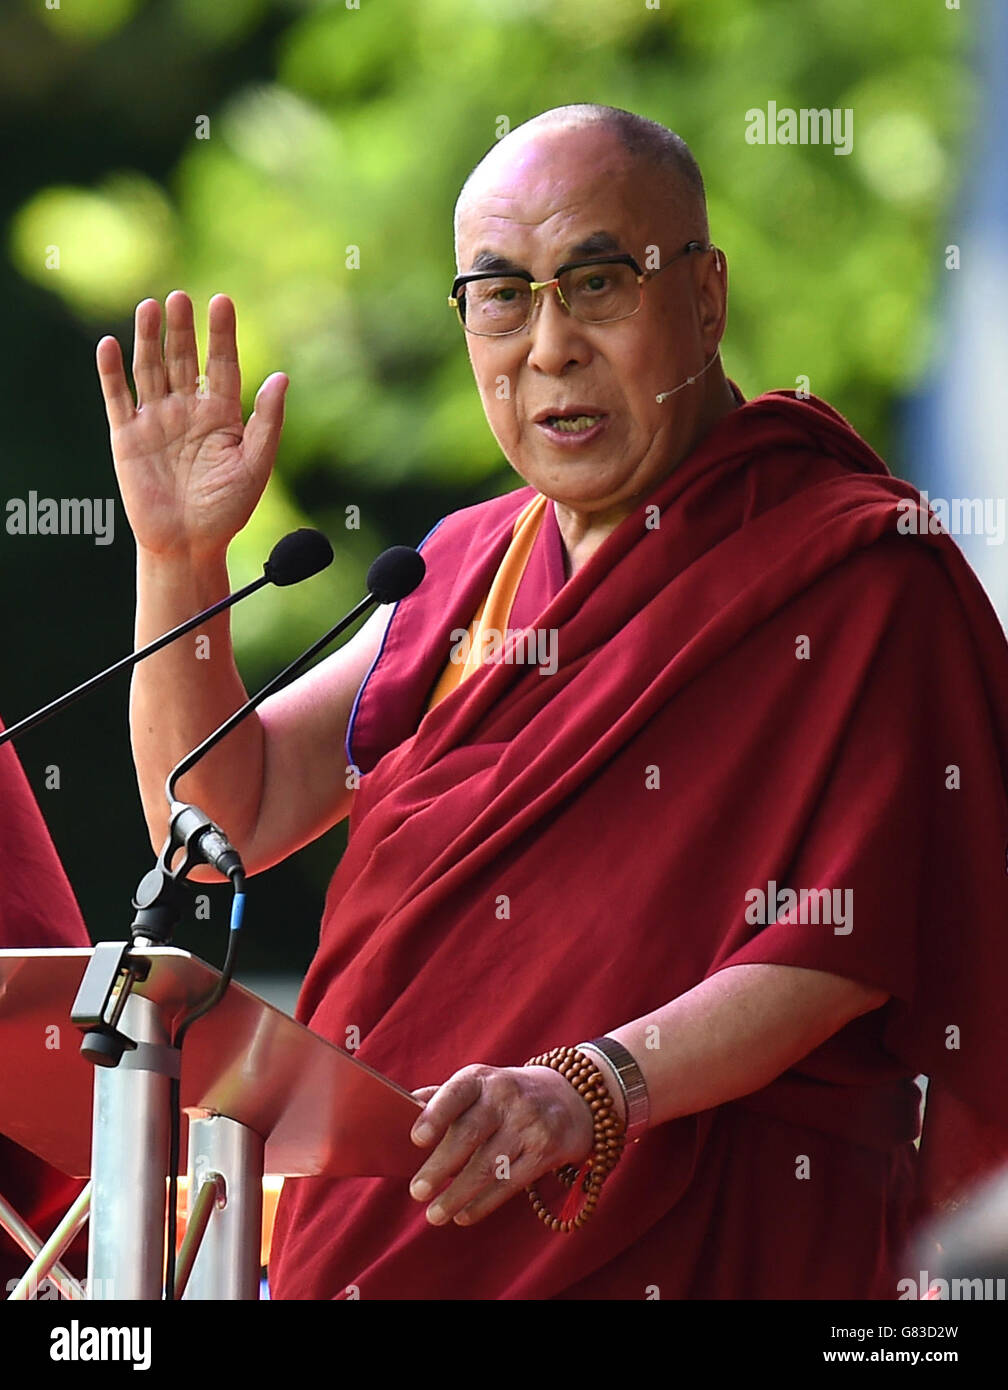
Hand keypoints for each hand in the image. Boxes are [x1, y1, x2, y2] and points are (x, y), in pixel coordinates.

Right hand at [96, 292, 287, 560]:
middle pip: (184, 359)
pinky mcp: (127, 436)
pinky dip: (111, 371)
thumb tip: (282, 377)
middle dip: (182, 328)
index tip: (222, 301)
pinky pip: (118, 397)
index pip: (223, 364)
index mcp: (222, 414)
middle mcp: (188, 410)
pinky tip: (110, 344)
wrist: (188, 544)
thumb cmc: (226, 510)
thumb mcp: (255, 465)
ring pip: (150, 369)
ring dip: (148, 339)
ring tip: (151, 307)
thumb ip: (267, 421)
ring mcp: (156, 420)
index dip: (222, 333)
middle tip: (181, 298)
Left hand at [407, 1064, 593, 1226]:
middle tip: (416, 1192)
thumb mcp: (480, 1085)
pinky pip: (510, 1183)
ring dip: (458, 1194)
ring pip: (488, 1165)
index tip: (415, 1139)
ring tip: (434, 1214)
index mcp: (482, 1078)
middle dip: (440, 1167)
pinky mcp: (545, 1151)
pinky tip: (463, 1215)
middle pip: (469, 1134)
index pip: (455, 1092)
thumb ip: (442, 1097)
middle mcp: (506, 1097)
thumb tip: (400, 1109)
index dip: (436, 1114)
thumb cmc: (506, 1096)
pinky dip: (483, 1203)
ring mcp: (529, 1123)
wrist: (570, 1098)